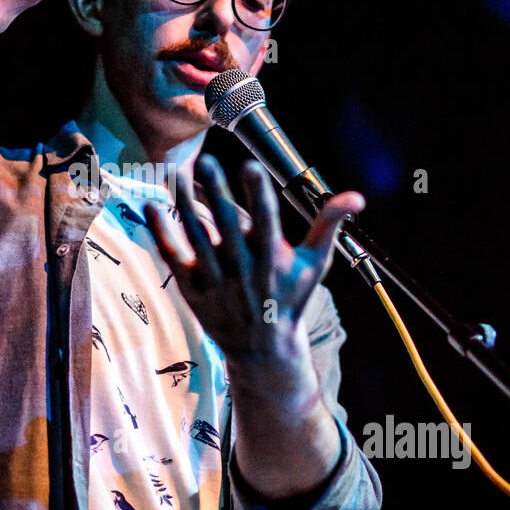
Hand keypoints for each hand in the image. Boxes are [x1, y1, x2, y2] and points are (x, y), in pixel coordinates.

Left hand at [143, 156, 365, 368]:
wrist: (263, 348)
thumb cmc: (291, 297)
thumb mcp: (314, 264)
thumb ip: (329, 225)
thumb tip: (356, 197)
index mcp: (273, 260)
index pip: (266, 221)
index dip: (258, 193)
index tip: (251, 165)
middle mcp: (243, 271)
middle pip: (227, 226)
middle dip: (217, 192)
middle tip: (205, 160)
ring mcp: (215, 281)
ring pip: (196, 237)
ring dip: (185, 205)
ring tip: (177, 175)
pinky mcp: (192, 289)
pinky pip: (173, 256)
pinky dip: (162, 232)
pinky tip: (152, 205)